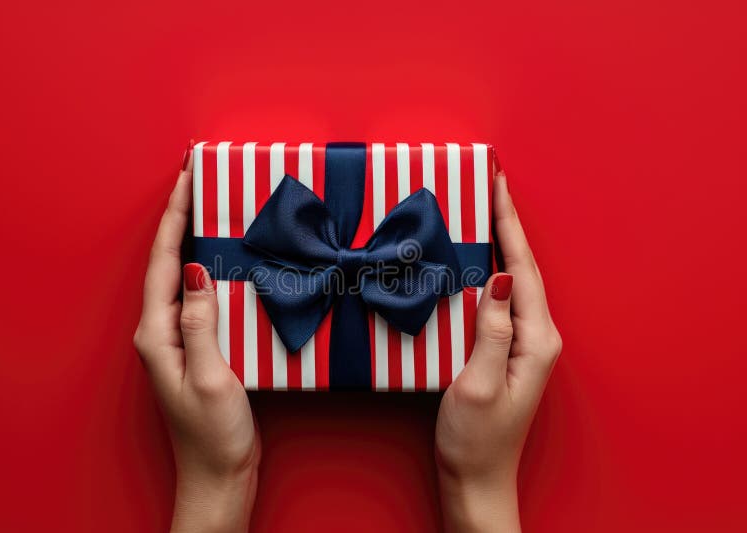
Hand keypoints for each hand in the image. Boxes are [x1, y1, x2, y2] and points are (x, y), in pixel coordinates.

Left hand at [133, 142, 259, 532]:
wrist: (219, 475)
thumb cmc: (214, 435)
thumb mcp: (212, 377)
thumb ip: (201, 322)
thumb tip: (196, 270)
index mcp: (157, 335)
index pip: (162, 263)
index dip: (173, 218)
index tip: (186, 181)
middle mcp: (160, 332)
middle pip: (166, 263)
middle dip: (180, 219)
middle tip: (199, 182)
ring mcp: (177, 340)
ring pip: (182, 277)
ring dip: (194, 241)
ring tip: (212, 210)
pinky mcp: (196, 347)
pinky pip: (199, 297)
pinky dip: (210, 270)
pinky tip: (226, 260)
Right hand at [435, 173, 561, 532]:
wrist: (476, 477)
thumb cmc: (475, 438)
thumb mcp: (479, 383)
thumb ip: (492, 330)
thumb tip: (500, 279)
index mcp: (535, 340)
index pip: (522, 269)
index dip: (509, 225)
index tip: (498, 186)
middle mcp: (536, 337)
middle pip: (522, 269)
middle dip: (506, 226)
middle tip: (489, 187)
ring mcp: (523, 344)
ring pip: (512, 282)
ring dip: (497, 245)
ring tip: (481, 213)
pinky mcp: (505, 351)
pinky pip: (499, 301)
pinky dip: (486, 273)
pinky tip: (472, 262)